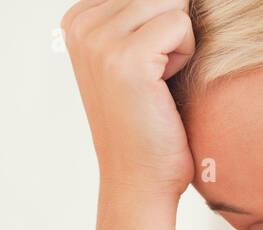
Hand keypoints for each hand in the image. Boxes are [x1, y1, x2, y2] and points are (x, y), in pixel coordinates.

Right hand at [60, 0, 196, 197]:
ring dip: (178, 45)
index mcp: (77, 21)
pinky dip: (185, 56)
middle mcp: (82, 26)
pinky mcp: (127, 57)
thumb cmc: (145, 125)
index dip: (158, 26)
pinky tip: (161, 89)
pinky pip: (181, 25)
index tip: (140, 69)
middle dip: (170, 33)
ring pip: (172, 4)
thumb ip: (138, 17)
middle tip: (152, 80)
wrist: (138, 180)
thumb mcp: (129, 57)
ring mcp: (100, 40)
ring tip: (156, 84)